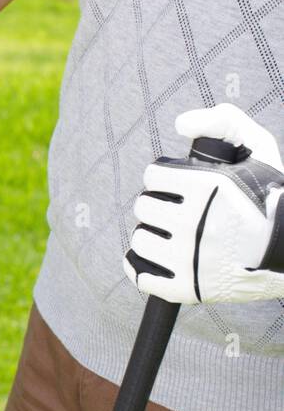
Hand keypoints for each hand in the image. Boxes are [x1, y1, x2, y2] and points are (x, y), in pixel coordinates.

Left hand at [124, 103, 283, 303]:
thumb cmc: (274, 198)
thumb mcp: (261, 149)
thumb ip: (225, 121)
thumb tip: (181, 124)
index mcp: (208, 188)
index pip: (153, 176)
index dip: (165, 177)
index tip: (179, 184)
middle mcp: (195, 223)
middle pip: (144, 207)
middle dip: (158, 204)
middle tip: (177, 209)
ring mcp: (190, 259)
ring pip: (141, 239)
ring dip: (152, 234)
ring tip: (171, 232)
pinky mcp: (188, 288)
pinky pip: (142, 276)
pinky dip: (140, 267)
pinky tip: (154, 257)